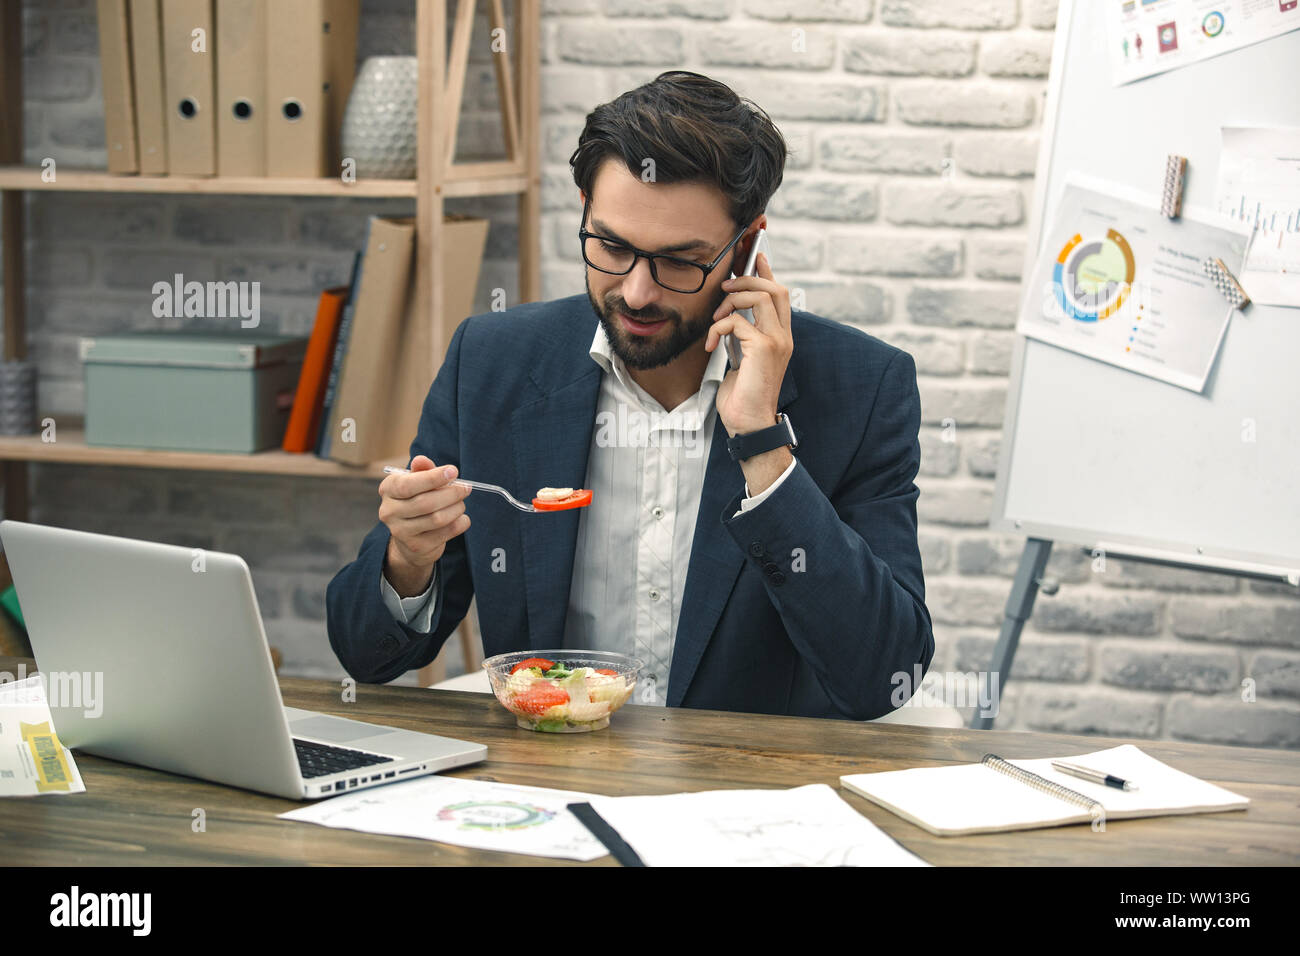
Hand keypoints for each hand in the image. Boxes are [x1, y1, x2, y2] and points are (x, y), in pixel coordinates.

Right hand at [378, 455, 470, 595]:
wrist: (410, 539)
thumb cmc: (417, 500)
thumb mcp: (417, 482)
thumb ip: (422, 470)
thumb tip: (421, 460)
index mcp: (388, 490)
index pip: (408, 484)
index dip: (433, 478)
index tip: (453, 471)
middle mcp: (389, 511)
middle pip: (425, 502)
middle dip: (451, 493)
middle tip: (466, 488)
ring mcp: (401, 531)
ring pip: (437, 518)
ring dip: (456, 508)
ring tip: (461, 503)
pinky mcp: (417, 546)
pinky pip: (446, 532)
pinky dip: (460, 523)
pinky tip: (461, 517)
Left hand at [704, 251, 792, 436]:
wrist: (749, 424)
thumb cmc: (743, 396)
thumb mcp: (743, 359)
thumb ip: (743, 337)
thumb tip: (729, 317)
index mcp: (780, 337)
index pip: (780, 294)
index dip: (767, 272)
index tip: (755, 256)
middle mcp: (783, 336)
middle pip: (774, 288)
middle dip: (746, 280)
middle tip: (725, 288)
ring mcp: (776, 341)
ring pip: (759, 297)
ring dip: (731, 301)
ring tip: (716, 320)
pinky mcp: (764, 348)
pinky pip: (737, 321)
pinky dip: (719, 327)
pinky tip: (711, 345)